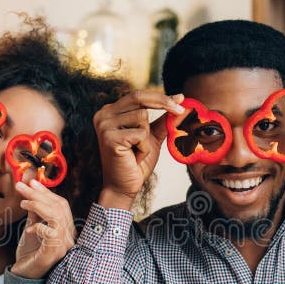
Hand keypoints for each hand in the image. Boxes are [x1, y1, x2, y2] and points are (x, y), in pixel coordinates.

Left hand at [11, 180, 76, 278]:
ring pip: (57, 216)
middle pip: (59, 207)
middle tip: (21, 186)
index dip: (47, 192)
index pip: (61, 204)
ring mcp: (64, 246)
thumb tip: (31, 191)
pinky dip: (38, 227)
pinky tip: (28, 230)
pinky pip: (50, 233)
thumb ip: (35, 213)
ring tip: (22, 203)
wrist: (23, 276)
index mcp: (66, 229)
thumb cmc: (29, 253)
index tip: (31, 182)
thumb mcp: (32, 228)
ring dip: (38, 205)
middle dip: (39, 194)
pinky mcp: (55, 254)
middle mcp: (69, 237)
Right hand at [93, 90, 185, 209]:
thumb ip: (162, 119)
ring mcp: (104, 125)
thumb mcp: (151, 136)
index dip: (160, 97)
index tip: (180, 98)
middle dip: (163, 103)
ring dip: (147, 137)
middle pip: (139, 98)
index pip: (137, 96)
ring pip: (142, 117)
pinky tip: (134, 158)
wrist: (124, 187)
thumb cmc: (136, 163)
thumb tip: (180, 100)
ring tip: (137, 151)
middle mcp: (103, 115)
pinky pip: (140, 134)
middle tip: (180, 111)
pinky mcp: (110, 138)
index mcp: (110, 111)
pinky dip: (143, 148)